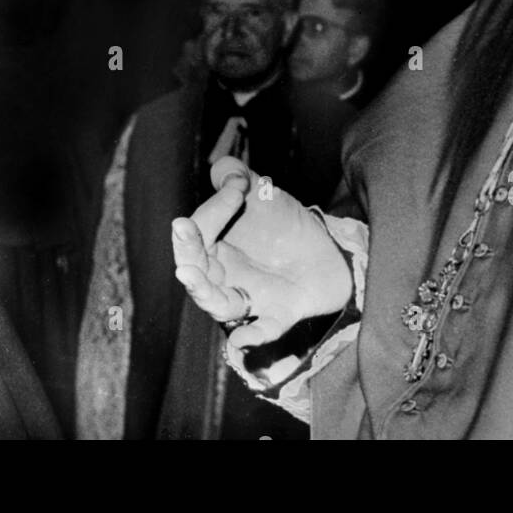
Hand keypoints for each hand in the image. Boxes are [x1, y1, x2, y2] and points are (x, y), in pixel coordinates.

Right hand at [172, 158, 352, 350]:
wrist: (327, 251)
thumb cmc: (283, 225)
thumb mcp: (261, 194)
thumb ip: (238, 176)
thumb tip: (223, 172)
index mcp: (212, 248)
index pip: (198, 232)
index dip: (213, 209)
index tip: (239, 188)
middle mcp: (223, 278)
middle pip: (195, 271)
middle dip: (187, 251)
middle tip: (185, 230)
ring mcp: (249, 299)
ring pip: (218, 304)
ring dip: (204, 292)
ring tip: (190, 276)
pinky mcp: (278, 314)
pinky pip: (263, 329)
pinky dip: (252, 335)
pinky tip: (240, 341)